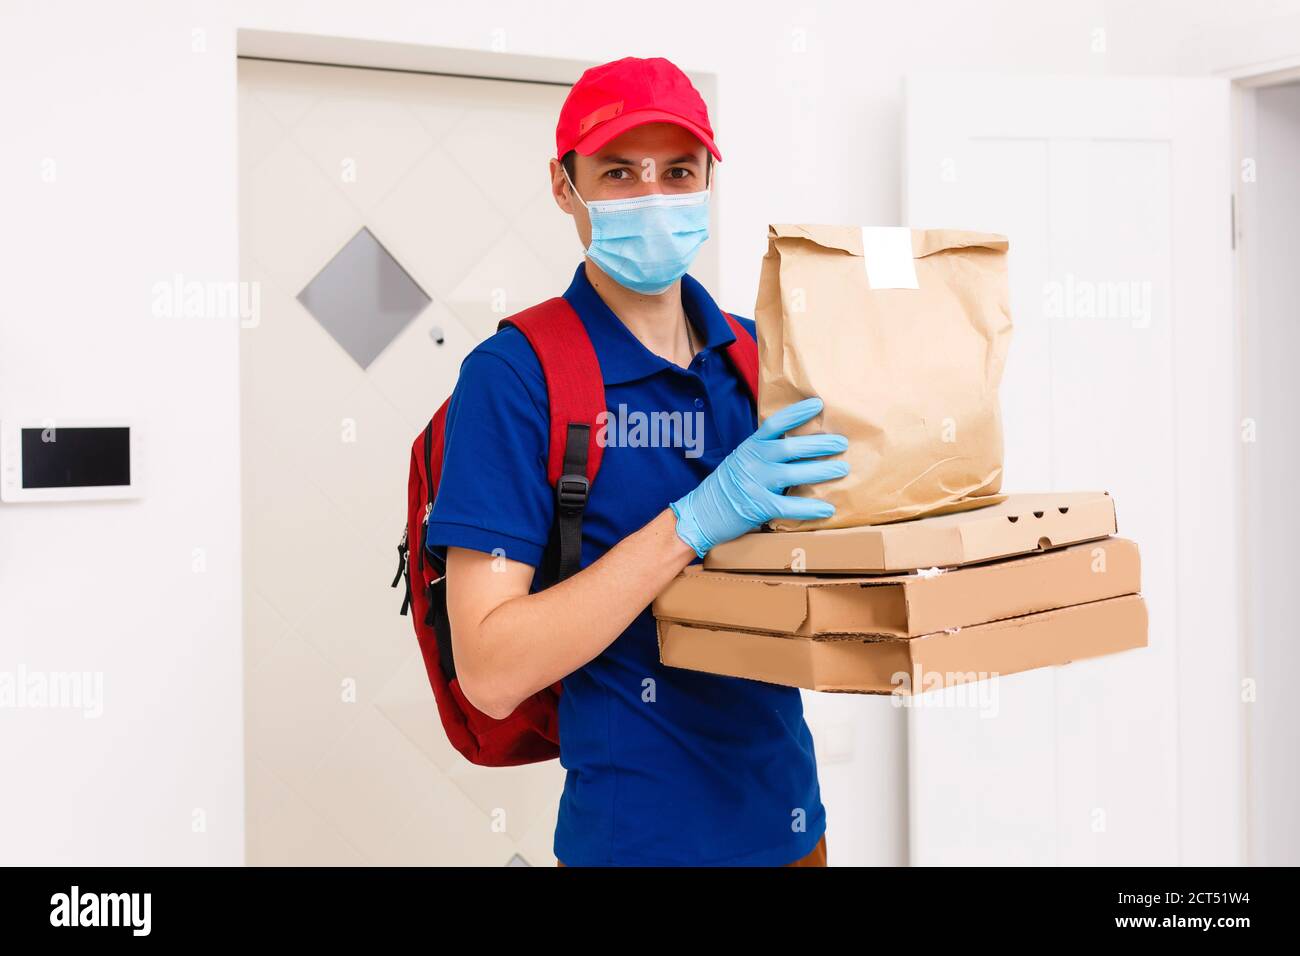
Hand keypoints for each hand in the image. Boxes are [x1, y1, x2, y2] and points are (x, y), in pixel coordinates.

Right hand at [670, 397, 848, 557]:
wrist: (700, 513)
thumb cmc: (727, 486)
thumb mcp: (741, 460)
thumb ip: (764, 452)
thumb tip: (797, 445)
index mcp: (750, 446)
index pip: (775, 424)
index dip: (797, 413)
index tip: (818, 404)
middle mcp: (752, 461)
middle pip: (790, 447)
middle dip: (819, 444)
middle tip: (841, 443)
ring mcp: (754, 483)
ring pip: (794, 474)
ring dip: (821, 471)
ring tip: (842, 469)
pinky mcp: (757, 507)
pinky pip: (789, 506)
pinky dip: (810, 507)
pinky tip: (827, 508)